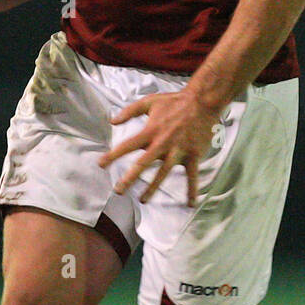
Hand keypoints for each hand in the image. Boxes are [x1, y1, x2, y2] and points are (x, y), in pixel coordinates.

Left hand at [98, 89, 221, 205]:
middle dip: (129, 179)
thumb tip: (112, 121)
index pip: (127, 145)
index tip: (101, 165)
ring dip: (152, 188)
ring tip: (143, 199)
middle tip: (119, 191)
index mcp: (151, 131)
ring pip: (163, 174)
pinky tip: (190, 204)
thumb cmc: (175, 101)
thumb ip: (130, 111)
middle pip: (142, 164)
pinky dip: (192, 190)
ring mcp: (178, 151)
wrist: (203, 101)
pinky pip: (192, 176)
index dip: (112, 155)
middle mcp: (162, 143)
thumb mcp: (150, 101)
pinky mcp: (193, 155)